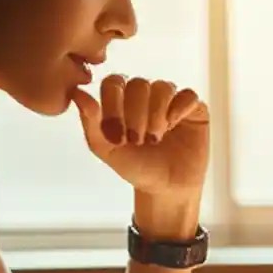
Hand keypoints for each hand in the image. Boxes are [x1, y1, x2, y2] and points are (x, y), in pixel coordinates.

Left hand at [71, 75, 210, 198]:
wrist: (165, 189)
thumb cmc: (136, 167)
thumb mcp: (106, 148)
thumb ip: (91, 122)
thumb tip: (78, 94)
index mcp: (122, 100)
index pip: (114, 83)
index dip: (113, 104)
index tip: (116, 135)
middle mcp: (147, 95)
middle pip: (139, 84)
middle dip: (135, 113)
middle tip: (137, 140)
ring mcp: (171, 101)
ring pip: (163, 87)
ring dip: (156, 113)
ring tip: (155, 138)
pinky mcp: (194, 110)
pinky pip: (188, 96)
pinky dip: (178, 109)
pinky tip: (172, 127)